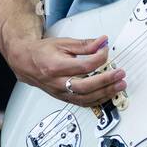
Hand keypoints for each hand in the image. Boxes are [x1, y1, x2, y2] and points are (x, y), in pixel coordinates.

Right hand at [10, 34, 126, 106]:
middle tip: (120, 74)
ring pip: (86, 98)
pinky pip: (82, 103)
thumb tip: (102, 43)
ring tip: (119, 85)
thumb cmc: (42, 52)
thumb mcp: (63, 43)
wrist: (26, 62)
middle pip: (86, 86)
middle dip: (106, 81)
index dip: (99, 58)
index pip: (84, 66)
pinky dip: (97, 100)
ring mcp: (60, 92)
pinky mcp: (63, 98)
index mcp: (56, 66)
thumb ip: (85, 44)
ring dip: (105, 93)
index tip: (106, 51)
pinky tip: (107, 95)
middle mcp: (58, 82)